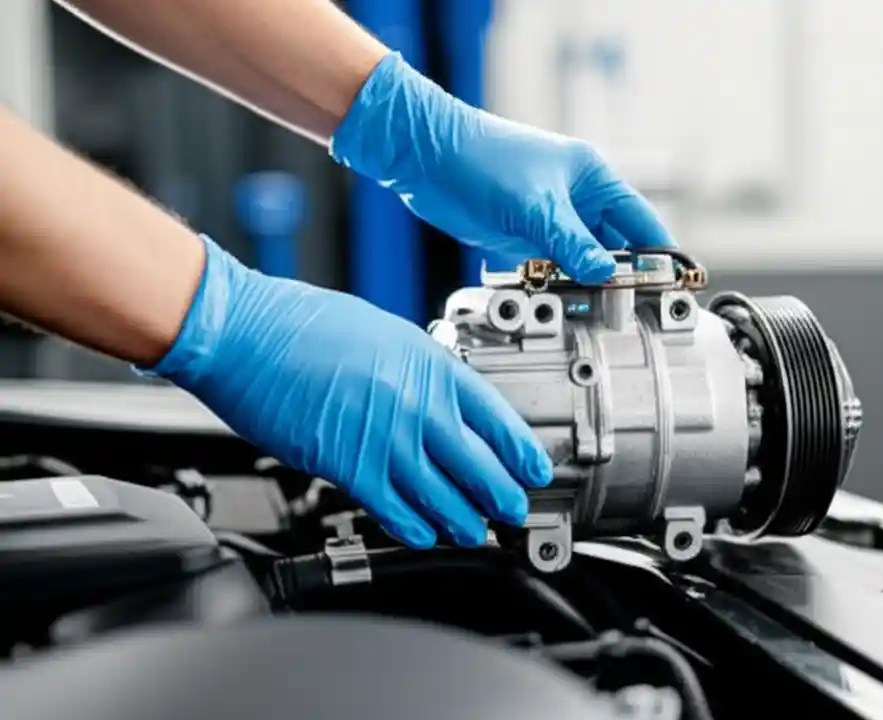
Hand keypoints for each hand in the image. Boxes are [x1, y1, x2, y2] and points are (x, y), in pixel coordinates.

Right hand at [146, 236, 551, 547]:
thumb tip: (441, 400)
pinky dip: (415, 526)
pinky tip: (425, 533)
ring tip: (475, 530)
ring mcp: (384, 438)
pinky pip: (393, 507)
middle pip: (478, 464)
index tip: (536, 468)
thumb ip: (420, 371)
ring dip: (464, 519)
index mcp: (431, 365)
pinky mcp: (346, 466)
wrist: (245, 332)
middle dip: (503, 494)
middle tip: (515, 510)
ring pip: (441, 495)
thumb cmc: (304, 323)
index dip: (521, 450)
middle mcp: (416, 404)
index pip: (496, 416)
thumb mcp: (386, 333)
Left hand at [329, 52, 675, 282]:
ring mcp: (552, 220)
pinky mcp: (526, 238)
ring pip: (584, 263)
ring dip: (588, 288)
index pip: (641, 223)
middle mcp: (578, 199)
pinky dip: (560, 288)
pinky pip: (555, 270)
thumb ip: (573, 244)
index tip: (671, 287)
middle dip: (621, 280)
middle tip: (629, 313)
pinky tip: (563, 306)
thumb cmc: (481, 160)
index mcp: (593, 179)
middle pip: (615, 248)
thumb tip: (606, 275)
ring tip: (596, 316)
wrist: (424, 156)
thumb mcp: (535, 208)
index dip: (658, 256)